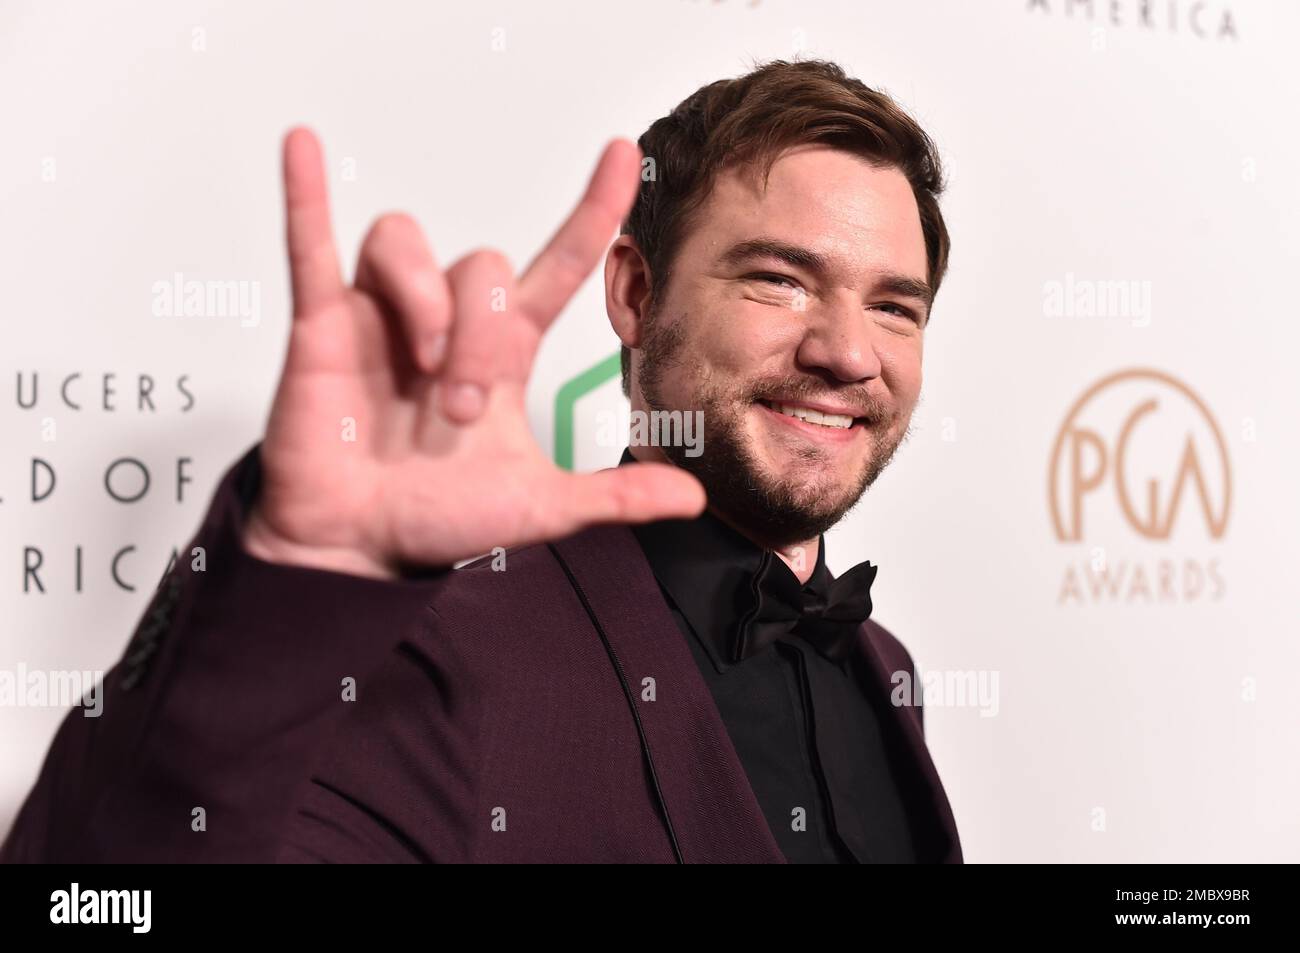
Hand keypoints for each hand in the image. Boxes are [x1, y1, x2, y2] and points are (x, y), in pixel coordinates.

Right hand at [243, 128, 704, 578]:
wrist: (360, 550)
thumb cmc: (436, 518)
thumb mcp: (540, 505)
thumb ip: (613, 496)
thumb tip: (693, 499)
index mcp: (503, 351)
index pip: (558, 264)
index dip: (593, 210)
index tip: (624, 154)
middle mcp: (446, 320)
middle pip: (479, 264)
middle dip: (478, 335)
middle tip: (458, 407)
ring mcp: (383, 316)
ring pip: (406, 241)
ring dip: (423, 299)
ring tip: (420, 367)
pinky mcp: (321, 326)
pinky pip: (310, 246)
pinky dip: (307, 196)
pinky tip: (303, 147)